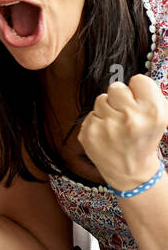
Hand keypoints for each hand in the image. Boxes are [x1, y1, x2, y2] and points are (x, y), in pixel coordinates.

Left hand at [78, 75, 167, 191]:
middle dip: (120, 98)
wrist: (130, 170)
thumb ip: (149, 96)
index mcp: (153, 112)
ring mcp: (107, 126)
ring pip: (101, 99)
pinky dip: (97, 122)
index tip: (138, 101)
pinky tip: (106, 134)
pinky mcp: (89, 133)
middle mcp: (130, 117)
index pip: (138, 80)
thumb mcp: (160, 118)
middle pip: (116, 87)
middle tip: (125, 113)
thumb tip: (133, 80)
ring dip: (107, 109)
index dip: (138, 89)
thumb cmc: (144, 139)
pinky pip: (90, 114)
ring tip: (115, 125)